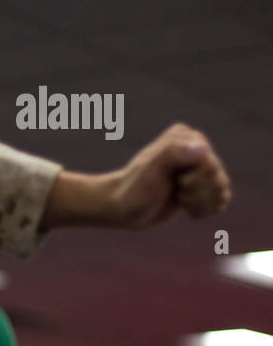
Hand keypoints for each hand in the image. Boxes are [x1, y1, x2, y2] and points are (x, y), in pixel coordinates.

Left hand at [107, 123, 230, 227]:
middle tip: (175, 191)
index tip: (173, 180)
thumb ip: (173, 153)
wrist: (124, 208)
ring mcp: (200, 167)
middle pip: (218, 179)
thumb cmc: (135, 188)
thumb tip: (202, 149)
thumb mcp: (151, 169)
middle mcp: (197, 148)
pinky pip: (221, 201)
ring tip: (179, 199)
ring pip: (221, 191)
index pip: (209, 164)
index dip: (194, 180)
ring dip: (200, 203)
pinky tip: (186, 207)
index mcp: (187, 136)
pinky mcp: (202, 185)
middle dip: (197, 193)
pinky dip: (204, 209)